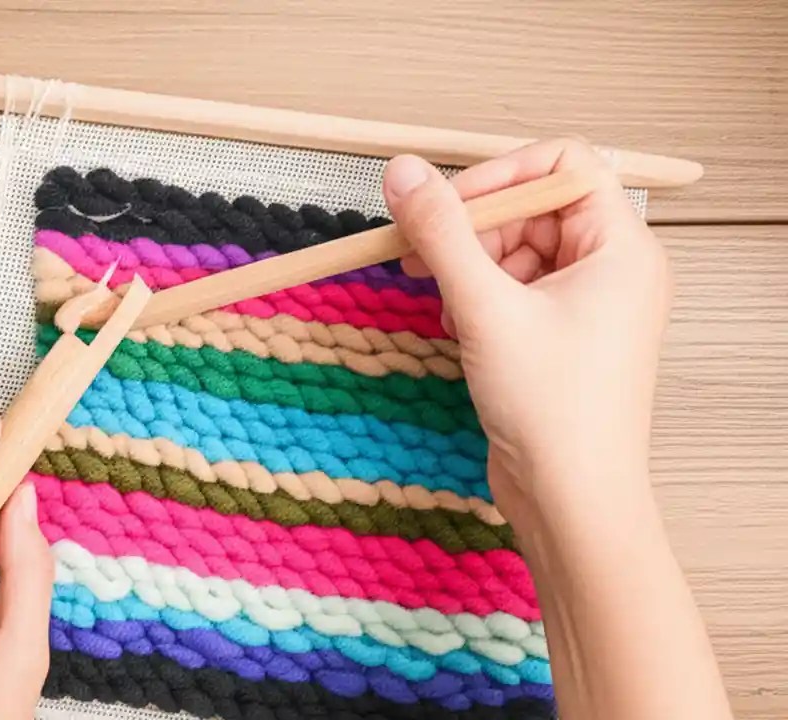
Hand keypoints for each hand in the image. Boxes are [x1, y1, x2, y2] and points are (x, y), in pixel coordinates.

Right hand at [382, 139, 671, 521]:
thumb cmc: (555, 411)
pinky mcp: (561, 334)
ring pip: (515, 249)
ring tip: (445, 304)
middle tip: (419, 252)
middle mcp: (612, 268)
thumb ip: (441, 233)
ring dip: (468, 267)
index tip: (447, 206)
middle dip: (471, 228)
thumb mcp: (485, 308)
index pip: (564, 165)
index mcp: (621, 248)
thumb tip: (405, 173)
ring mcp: (588, 303)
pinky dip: (477, 298)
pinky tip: (458, 328)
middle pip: (531, 207)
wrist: (572, 499)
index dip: (501, 175)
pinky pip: (513, 288)